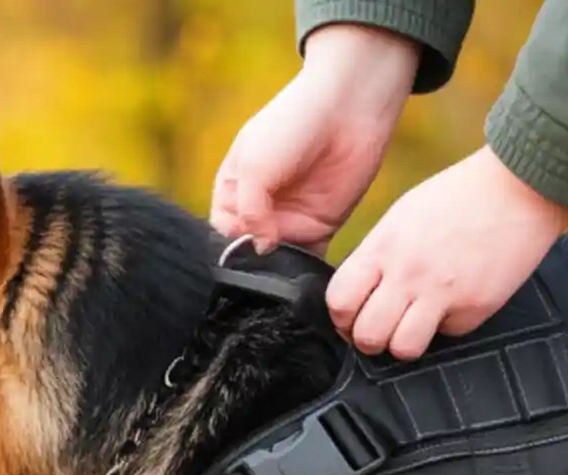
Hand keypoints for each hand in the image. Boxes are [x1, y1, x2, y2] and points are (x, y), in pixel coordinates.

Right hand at [209, 24, 418, 255]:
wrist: (346, 106)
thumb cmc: (290, 125)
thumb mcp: (254, 167)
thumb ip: (248, 212)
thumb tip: (260, 249)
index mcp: (232, 191)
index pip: (221, 232)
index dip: (227, 245)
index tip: (240, 251)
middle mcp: (258, 210)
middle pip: (247, 251)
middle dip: (252, 264)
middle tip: (263, 269)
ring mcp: (289, 220)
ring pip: (277, 260)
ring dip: (279, 271)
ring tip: (283, 274)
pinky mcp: (320, 226)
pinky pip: (308, 259)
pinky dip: (306, 272)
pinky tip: (304, 275)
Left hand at [327, 146, 567, 359]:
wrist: (518, 186)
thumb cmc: (458, 196)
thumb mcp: (401, 217)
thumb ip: (378, 256)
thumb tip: (362, 291)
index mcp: (383, 248)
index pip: (339, 301)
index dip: (342, 318)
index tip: (351, 319)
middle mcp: (407, 274)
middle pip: (367, 335)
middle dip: (369, 341)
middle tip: (381, 331)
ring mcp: (442, 293)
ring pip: (403, 348)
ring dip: (404, 344)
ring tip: (413, 328)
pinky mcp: (476, 306)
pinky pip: (450, 334)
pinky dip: (450, 324)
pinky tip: (457, 302)